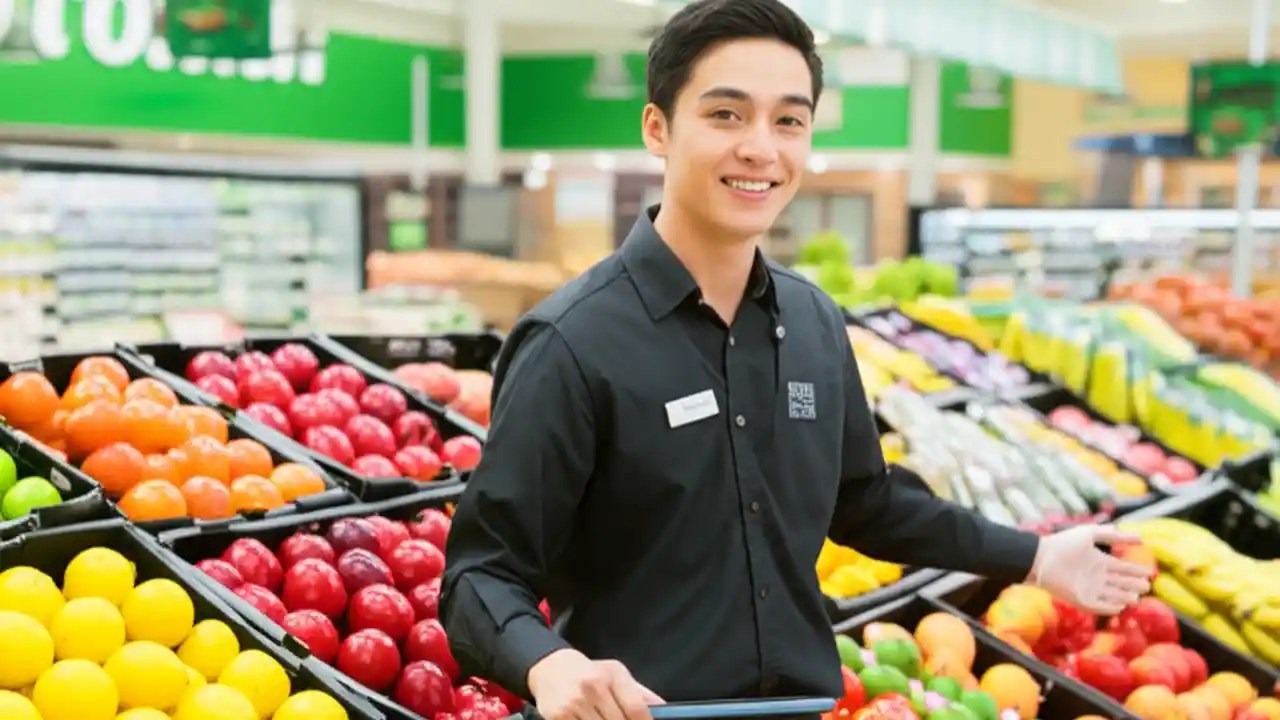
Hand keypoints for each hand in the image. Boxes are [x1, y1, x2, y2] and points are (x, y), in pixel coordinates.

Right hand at [527, 648, 663, 719]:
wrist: (551, 667)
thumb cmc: (589, 672)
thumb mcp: (616, 674)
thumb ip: (640, 693)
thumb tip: (664, 710)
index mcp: (612, 675)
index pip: (635, 708)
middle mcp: (593, 687)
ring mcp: (575, 702)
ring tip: (605, 719)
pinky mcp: (560, 715)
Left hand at [1028, 524, 1152, 615]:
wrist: (1041, 557)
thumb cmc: (1063, 543)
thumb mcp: (1090, 534)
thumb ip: (1113, 535)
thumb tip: (1140, 537)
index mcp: (1099, 562)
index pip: (1123, 569)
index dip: (1136, 571)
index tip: (1150, 573)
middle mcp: (1096, 577)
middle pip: (1120, 583)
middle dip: (1133, 585)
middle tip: (1146, 587)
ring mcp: (1089, 589)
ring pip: (1112, 595)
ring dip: (1124, 597)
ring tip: (1135, 597)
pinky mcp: (1080, 600)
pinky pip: (1098, 606)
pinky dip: (1108, 607)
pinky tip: (1120, 607)